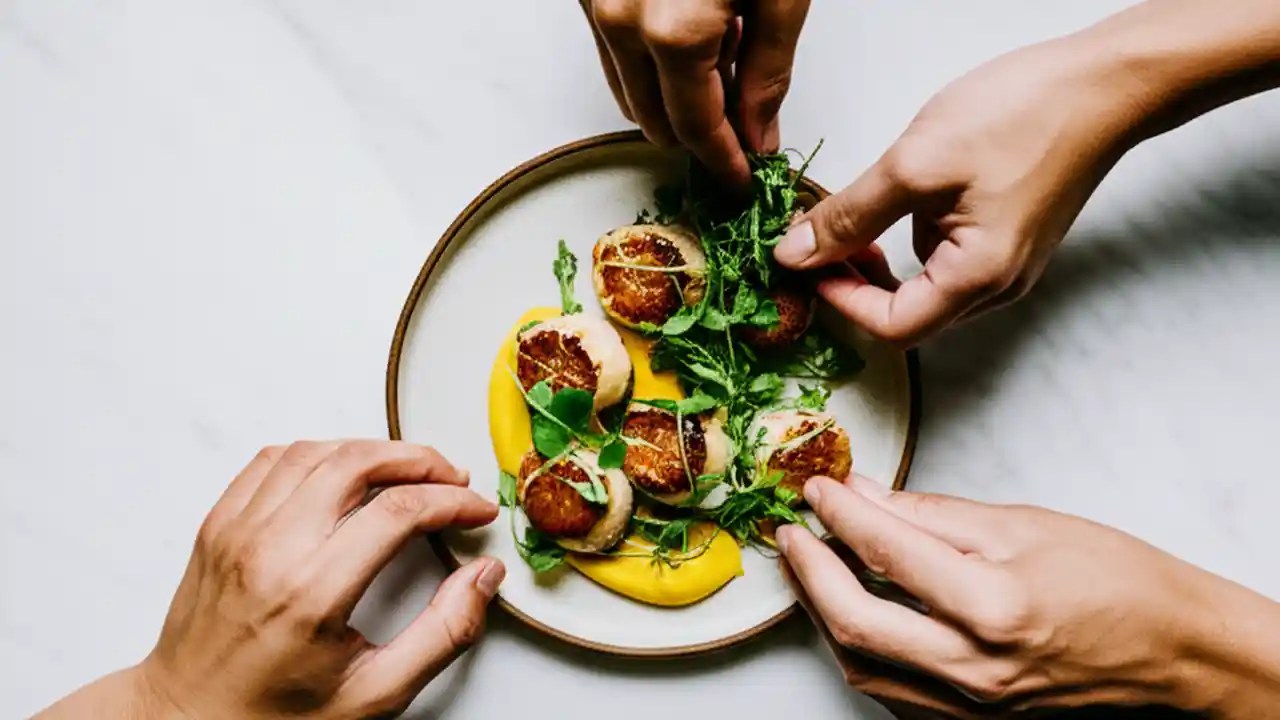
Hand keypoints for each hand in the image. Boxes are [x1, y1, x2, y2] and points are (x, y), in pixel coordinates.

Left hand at [43, 441, 502, 718]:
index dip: (451, 502)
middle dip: (417, 460)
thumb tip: (484, 578)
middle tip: (450, 477)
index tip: (476, 509)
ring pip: (315, 451)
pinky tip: (343, 470)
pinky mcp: (218, 525)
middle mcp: (270, 550)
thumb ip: (443, 634)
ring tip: (406, 468)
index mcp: (312, 594)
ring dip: (370, 449)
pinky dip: (317, 453)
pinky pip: (271, 460)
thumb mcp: (376, 694)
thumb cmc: (275, 715)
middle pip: (356, 463)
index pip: (397, 512)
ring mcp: (237, 532)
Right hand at [580, 0, 810, 184]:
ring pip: (627, 91)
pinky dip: (648, 61)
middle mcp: (622, 22)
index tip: (742, 178)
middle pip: (654, 120)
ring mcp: (597, 4)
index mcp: (673, 30)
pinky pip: (613, 50)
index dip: (724, 160)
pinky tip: (691, 32)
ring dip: (671, 99)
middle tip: (741, 124)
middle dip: (699, 135)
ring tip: (719, 61)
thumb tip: (756, 132)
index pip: (696, 128)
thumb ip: (767, 71)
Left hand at [773, 35, 1147, 345]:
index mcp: (976, 280)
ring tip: (855, 209)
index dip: (839, 300)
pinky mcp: (1008, 238)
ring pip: (923, 285)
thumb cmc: (1023, 116)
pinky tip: (904, 193)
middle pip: (907, 314)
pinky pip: (945, 256)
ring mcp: (1006, 264)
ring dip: (879, 258)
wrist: (1105, 82)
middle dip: (855, 282)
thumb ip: (850, 216)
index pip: (890, 327)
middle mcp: (996, 286)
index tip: (805, 262)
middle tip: (820, 238)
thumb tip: (794, 255)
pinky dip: (910, 235)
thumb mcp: (914, 166)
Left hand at [777, 475, 1279, 717]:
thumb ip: (931, 514)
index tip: (819, 488)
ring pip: (860, 665)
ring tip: (810, 568)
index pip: (886, 552)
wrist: (1172, 651)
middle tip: (790, 533)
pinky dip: (858, 650)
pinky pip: (888, 690)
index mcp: (993, 607)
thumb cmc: (1114, 581)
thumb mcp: (1023, 525)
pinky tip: (850, 613)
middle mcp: (974, 668)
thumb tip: (863, 493)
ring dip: (822, 613)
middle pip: (852, 620)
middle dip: (808, 571)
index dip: (840, 513)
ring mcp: (969, 706)